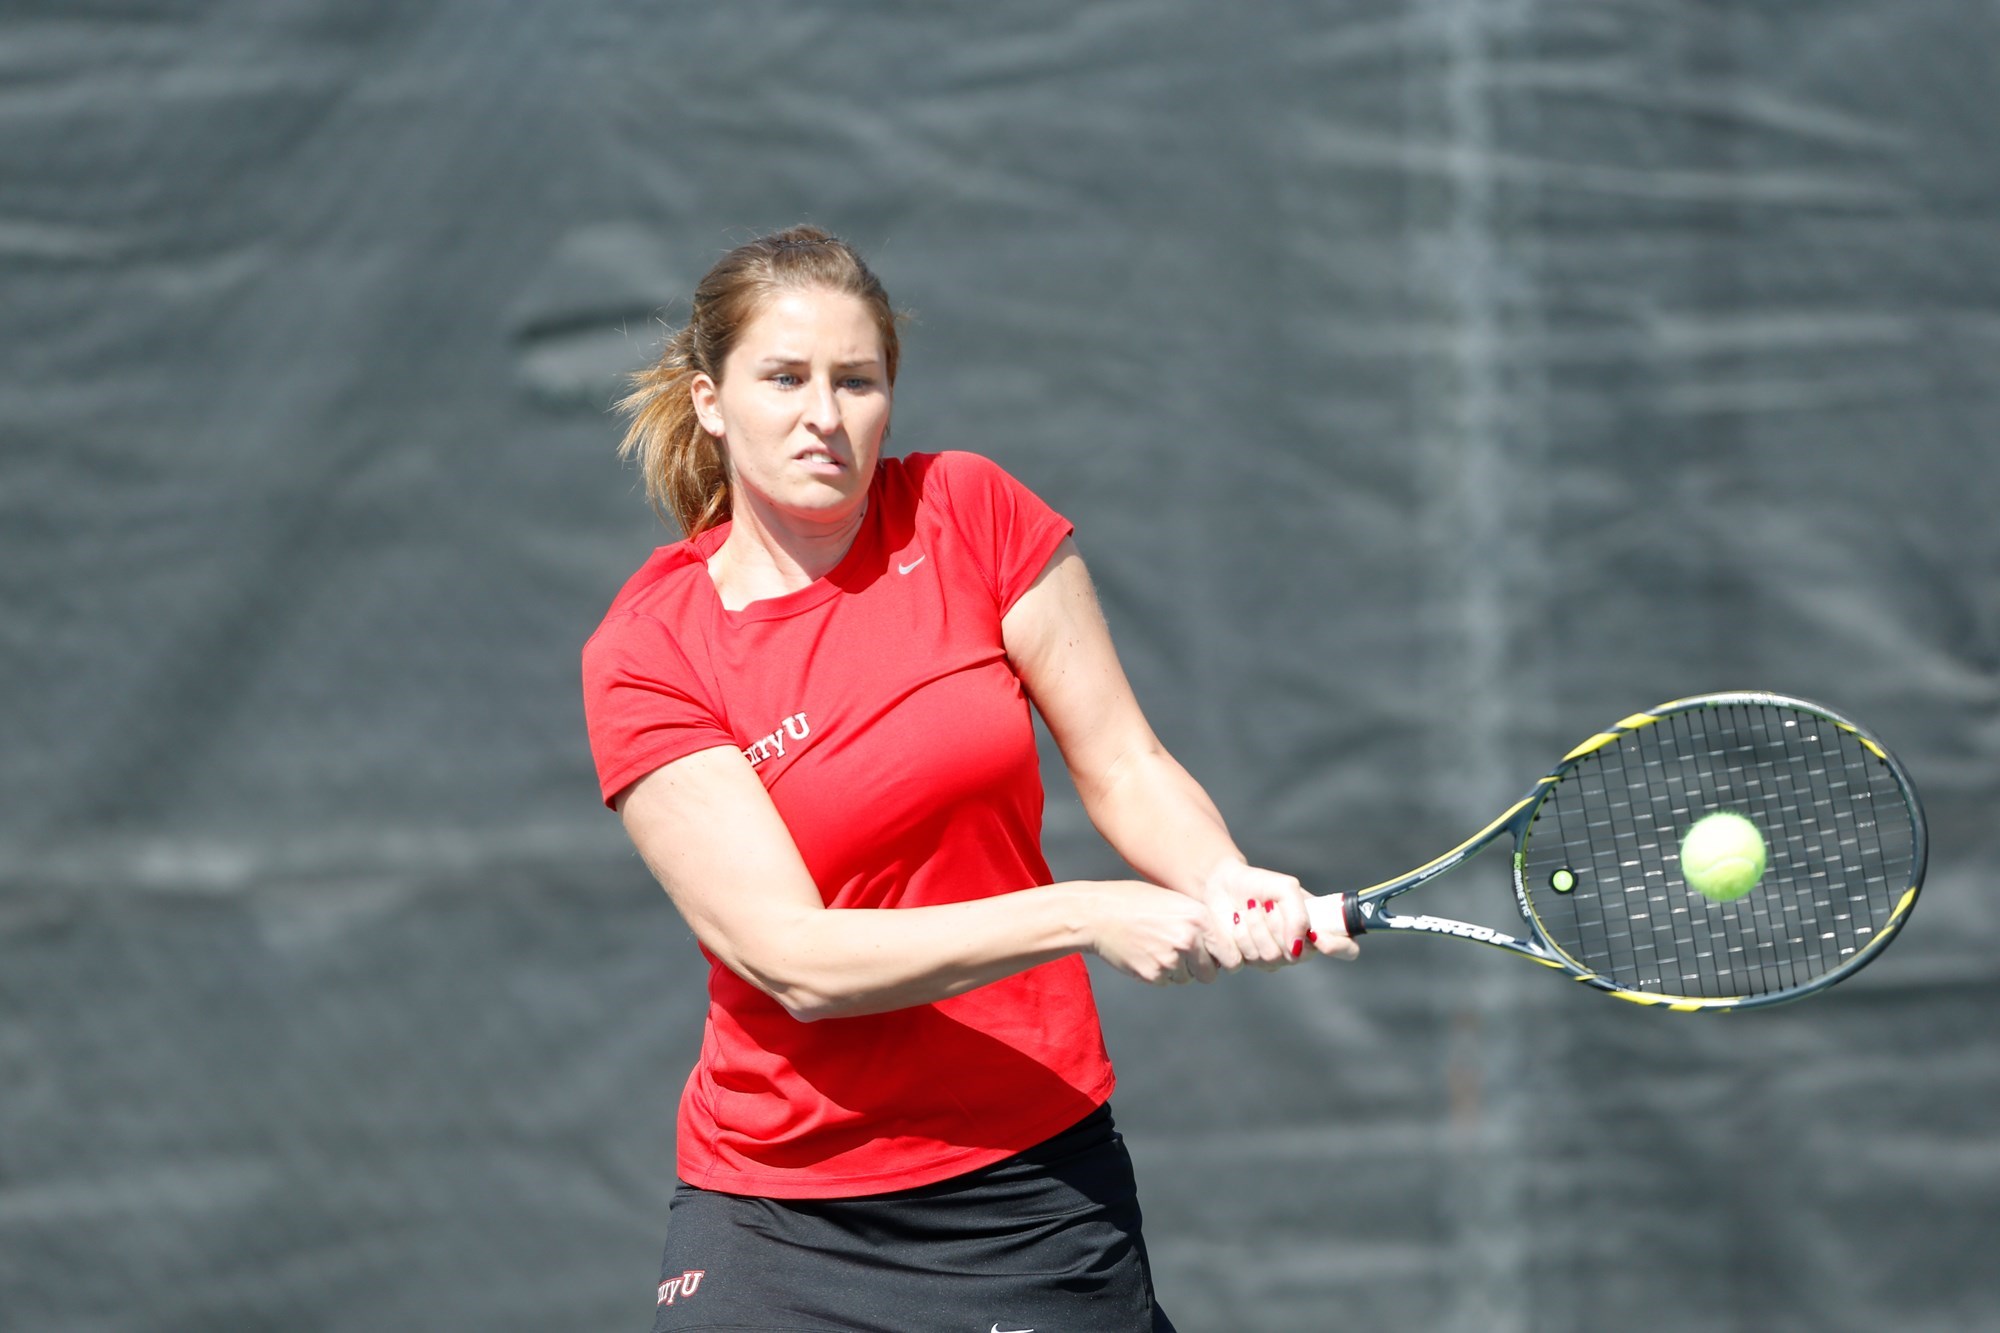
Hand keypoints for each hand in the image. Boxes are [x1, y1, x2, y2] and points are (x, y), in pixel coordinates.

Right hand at [1083, 881, 1236, 984]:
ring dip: (1177, 970)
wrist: (1097, 914)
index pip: (1231, 955)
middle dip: (1199, 968)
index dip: (1225, 960)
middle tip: (1182, 954)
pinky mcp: (1152, 974)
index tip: (1218, 960)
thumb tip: (1222, 946)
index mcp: (1198, 918)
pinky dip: (1158, 972)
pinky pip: (1165, 981)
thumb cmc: (1135, 902)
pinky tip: (1144, 952)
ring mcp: (1170, 959)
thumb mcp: (1174, 902)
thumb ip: (1199, 922)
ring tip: (1156, 946)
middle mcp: (1188, 939)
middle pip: (1210, 974)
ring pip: (1186, 979)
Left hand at [1202, 862, 1358, 970]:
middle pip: (1299, 957)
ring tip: (1250, 909)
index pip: (1347, 950)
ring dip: (1257, 927)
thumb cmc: (1260, 885)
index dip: (1338, 948)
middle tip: (1268, 905)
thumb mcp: (1286, 888)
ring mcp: (1272, 959)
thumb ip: (1299, 914)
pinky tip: (1237, 922)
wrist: (1223, 884)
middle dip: (1279, 926)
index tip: (1319, 937)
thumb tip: (1298, 945)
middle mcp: (1298, 949)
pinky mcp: (1245, 962)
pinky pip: (1244, 961)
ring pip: (1270, 958)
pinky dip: (1238, 935)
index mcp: (1317, 928)